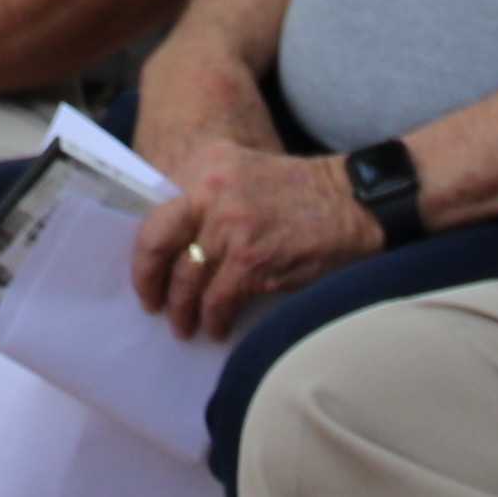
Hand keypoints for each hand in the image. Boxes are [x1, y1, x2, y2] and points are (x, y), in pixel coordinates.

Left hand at [131, 144, 374, 340]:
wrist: (353, 203)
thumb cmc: (302, 196)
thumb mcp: (244, 177)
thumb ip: (208, 201)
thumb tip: (175, 248)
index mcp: (206, 169)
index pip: (155, 213)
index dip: (144, 251)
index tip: (145, 273)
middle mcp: (211, 193)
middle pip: (157, 245)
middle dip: (149, 282)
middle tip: (152, 304)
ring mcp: (230, 227)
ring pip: (186, 280)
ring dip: (183, 311)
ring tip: (186, 325)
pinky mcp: (252, 259)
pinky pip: (218, 301)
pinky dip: (214, 320)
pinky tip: (218, 328)